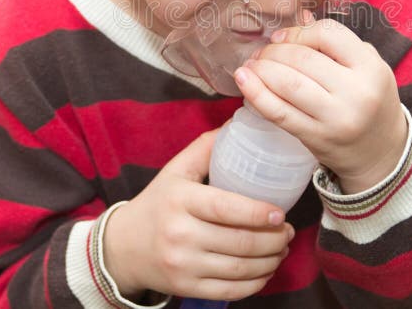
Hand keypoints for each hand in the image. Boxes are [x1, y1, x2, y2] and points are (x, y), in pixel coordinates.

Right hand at [103, 129, 293, 300]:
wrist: (122, 247)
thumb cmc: (158, 202)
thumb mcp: (176, 170)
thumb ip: (207, 147)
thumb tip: (239, 120)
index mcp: (180, 200)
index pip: (225, 208)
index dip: (257, 212)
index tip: (280, 212)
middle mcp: (180, 234)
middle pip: (239, 241)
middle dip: (274, 239)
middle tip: (289, 231)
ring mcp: (183, 264)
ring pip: (239, 268)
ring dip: (271, 261)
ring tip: (282, 248)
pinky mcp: (186, 288)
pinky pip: (230, 291)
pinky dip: (256, 283)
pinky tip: (266, 270)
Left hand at [234, 16, 408, 193]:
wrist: (381, 153)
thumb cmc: (372, 102)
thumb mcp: (368, 67)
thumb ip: (337, 42)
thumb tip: (302, 16)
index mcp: (371, 68)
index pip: (328, 34)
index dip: (298, 32)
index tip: (283, 37)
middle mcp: (356, 92)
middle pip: (303, 58)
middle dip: (275, 50)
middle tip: (262, 52)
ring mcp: (335, 118)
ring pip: (287, 83)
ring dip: (262, 69)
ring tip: (251, 64)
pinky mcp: (315, 137)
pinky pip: (278, 112)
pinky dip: (256, 93)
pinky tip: (243, 80)